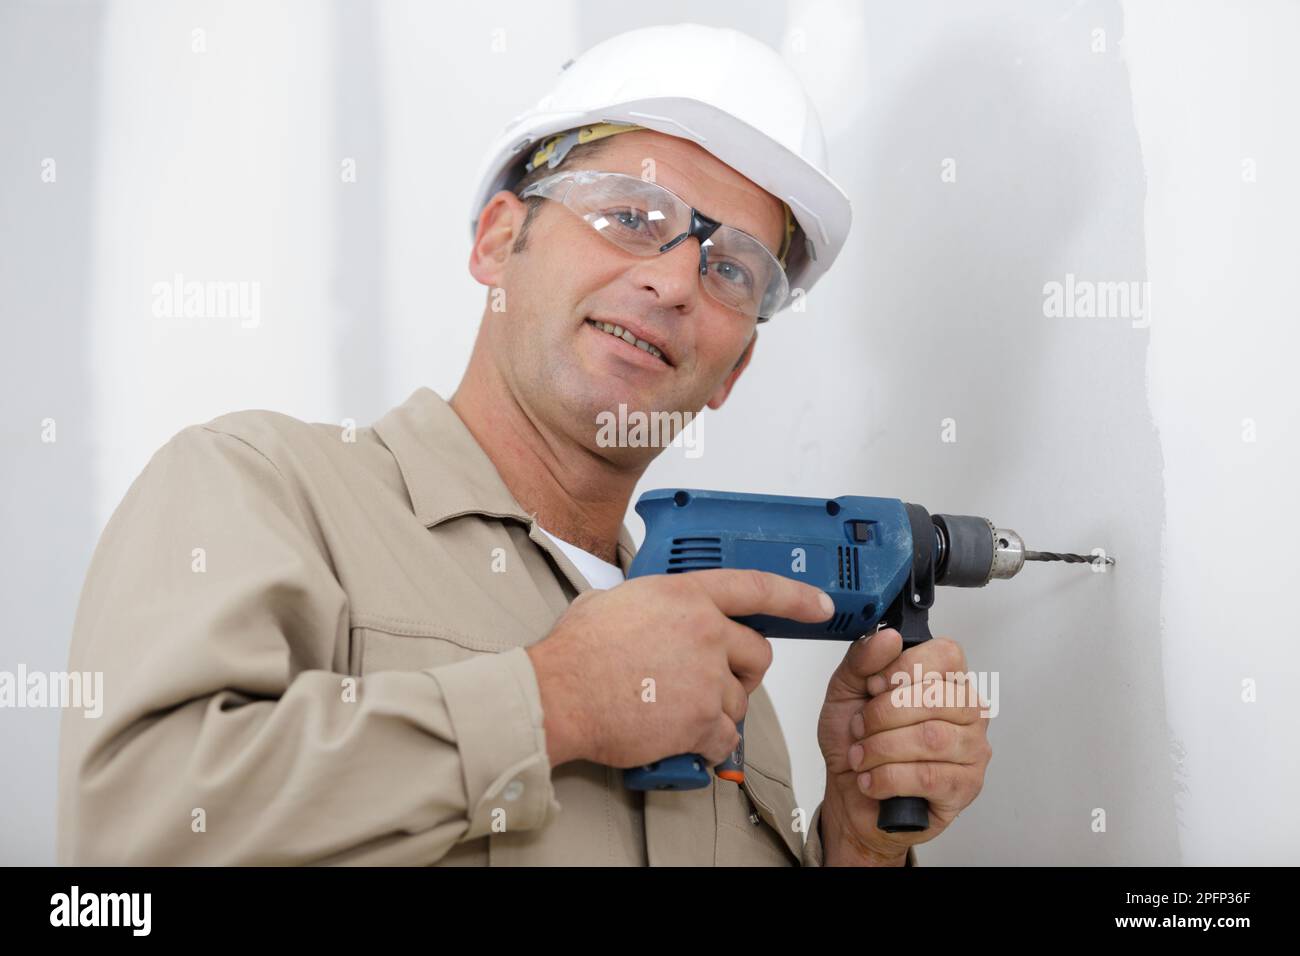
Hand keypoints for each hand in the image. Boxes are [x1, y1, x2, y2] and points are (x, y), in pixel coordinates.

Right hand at [527, 569, 833, 768]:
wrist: (558, 695)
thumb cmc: (576, 652)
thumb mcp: (615, 600)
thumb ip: (652, 602)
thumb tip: (655, 611)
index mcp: (686, 596)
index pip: (757, 588)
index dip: (796, 597)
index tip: (819, 604)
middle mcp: (705, 631)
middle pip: (757, 654)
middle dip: (743, 672)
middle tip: (715, 683)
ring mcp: (706, 677)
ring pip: (740, 700)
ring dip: (716, 711)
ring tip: (675, 711)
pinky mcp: (701, 719)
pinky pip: (726, 737)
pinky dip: (707, 743)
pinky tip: (678, 736)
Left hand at [815, 629, 991, 864]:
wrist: (849, 796)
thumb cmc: (856, 742)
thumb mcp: (845, 691)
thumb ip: (862, 659)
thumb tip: (888, 637)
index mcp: (944, 680)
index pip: (946, 655)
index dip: (905, 668)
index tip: (874, 685)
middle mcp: (966, 711)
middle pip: (936, 697)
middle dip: (883, 714)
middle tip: (860, 728)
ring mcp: (972, 749)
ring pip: (931, 738)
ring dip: (882, 748)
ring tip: (862, 757)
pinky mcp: (965, 787)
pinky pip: (929, 777)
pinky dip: (888, 778)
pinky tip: (872, 780)